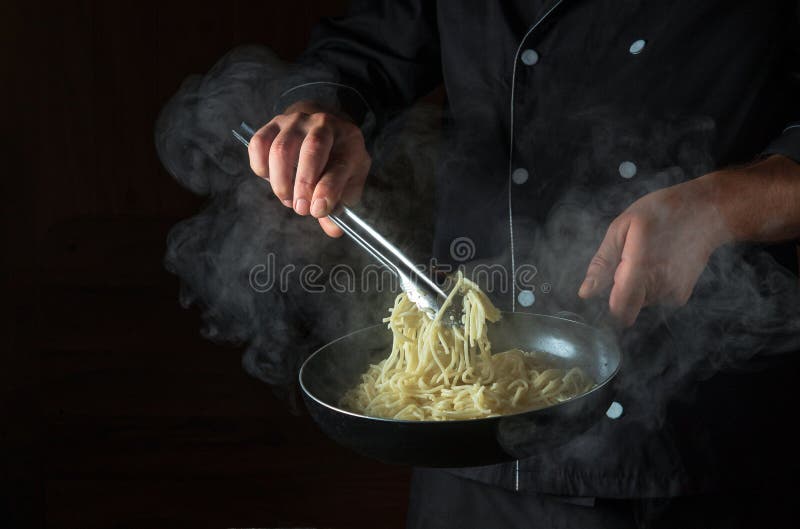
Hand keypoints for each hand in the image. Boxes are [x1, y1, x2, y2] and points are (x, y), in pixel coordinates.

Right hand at [248, 101, 370, 236]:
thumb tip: (332, 230)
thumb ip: (340, 205)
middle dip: (303, 185)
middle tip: (300, 209)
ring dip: (281, 181)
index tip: (317, 210)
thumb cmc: (338, 160)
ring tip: (288, 198)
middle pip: (312, 150)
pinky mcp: (273, 123)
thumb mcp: (349, 181)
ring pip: (281, 149)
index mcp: (350, 140)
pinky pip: (259, 145)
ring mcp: (297, 120)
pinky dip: (261, 167)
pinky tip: (271, 179)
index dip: (327, 191)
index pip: (339, 166)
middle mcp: (324, 124)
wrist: (323, 128)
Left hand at [578, 176, 728, 326]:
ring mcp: (672, 294)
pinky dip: (650, 288)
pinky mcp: (681, 296)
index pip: (617, 309)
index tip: (603, 290)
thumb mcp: (622, 227)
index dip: (605, 305)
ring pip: (639, 304)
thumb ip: (602, 263)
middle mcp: (658, 287)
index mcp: (639, 268)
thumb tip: (586, 293)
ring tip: (646, 259)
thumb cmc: (661, 213)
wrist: (706, 212)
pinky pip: (654, 300)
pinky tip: (659, 265)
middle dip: (618, 296)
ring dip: (635, 289)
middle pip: (626, 310)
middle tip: (625, 267)